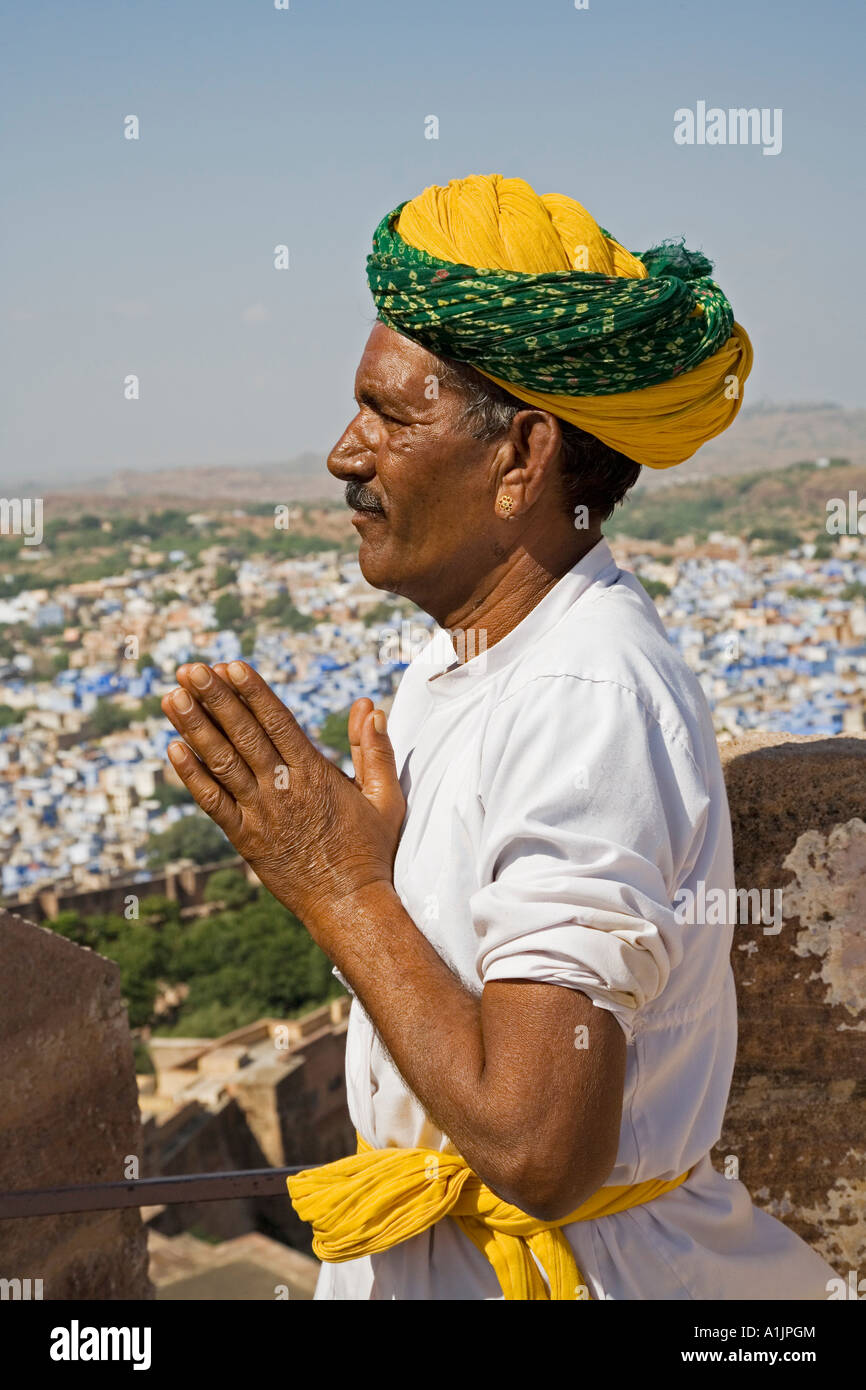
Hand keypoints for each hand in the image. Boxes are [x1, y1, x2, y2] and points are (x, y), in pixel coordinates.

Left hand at [161, 661, 404, 934]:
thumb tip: (368, 707)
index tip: (231, 665)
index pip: (277, 722)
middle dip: (214, 698)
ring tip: (171, 697)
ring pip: (221, 763)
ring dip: (194, 728)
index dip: (252, 692)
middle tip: (189, 669)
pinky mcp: (244, 839)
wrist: (348, 905)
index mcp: (315, 774)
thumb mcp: (385, 797)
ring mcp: (259, 814)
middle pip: (242, 735)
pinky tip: (174, 749)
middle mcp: (282, 789)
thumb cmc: (370, 850)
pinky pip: (212, 803)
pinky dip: (192, 776)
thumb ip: (375, 750)